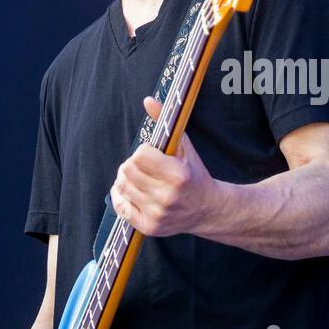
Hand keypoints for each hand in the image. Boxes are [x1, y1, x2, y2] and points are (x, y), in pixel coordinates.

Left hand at [110, 96, 221, 236]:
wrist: (207, 209)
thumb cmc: (194, 174)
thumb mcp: (184, 147)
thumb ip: (165, 122)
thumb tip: (148, 100)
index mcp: (178, 175)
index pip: (140, 155)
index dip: (145, 151)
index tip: (153, 154)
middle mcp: (167, 197)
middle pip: (127, 170)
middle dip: (133, 164)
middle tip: (145, 166)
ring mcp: (157, 214)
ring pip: (122, 186)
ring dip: (127, 179)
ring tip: (141, 179)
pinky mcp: (149, 227)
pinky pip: (120, 206)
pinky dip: (122, 195)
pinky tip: (133, 191)